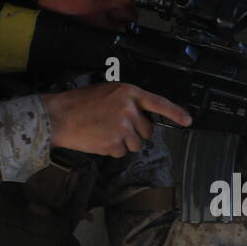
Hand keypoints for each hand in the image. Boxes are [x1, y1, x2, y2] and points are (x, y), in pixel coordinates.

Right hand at [42, 82, 191, 157]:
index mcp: (128, 93)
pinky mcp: (114, 143)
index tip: (187, 121)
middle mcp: (129, 110)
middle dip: (136, 132)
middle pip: (147, 130)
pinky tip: (99, 139)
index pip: (159, 103)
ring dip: (124, 142)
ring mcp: (123, 127)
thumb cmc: (79, 104)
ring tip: (104, 131)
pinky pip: (121, 152)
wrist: (59, 116)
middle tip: (116, 126)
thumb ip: (127, 101)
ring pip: (136, 144)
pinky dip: (112, 150)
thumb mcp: (107, 92)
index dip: (176, 113)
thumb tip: (141, 115)